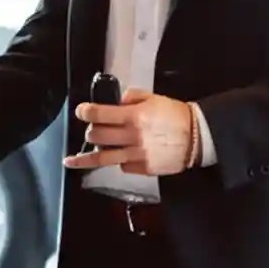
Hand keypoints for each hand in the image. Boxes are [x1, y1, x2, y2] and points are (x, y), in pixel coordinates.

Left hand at [62, 89, 194, 175]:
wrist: (198, 137)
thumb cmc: (174, 115)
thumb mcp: (153, 98)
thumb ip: (131, 98)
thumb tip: (115, 103)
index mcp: (133, 116)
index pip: (99, 114)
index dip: (85, 112)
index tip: (81, 112)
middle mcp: (131, 136)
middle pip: (97, 137)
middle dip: (90, 132)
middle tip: (93, 130)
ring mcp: (136, 155)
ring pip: (102, 159)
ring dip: (85, 159)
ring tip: (71, 161)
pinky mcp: (143, 169)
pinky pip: (122, 166)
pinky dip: (118, 161)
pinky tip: (120, 157)